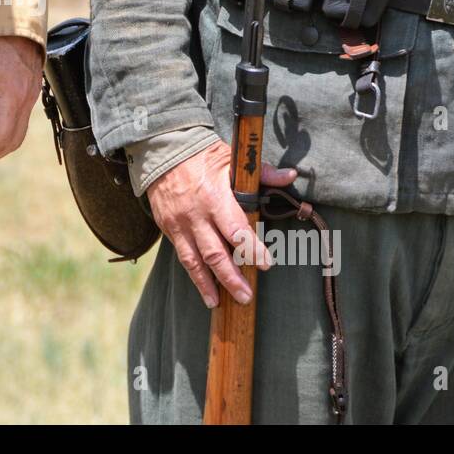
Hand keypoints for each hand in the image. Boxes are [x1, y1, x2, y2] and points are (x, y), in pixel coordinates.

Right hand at [145, 139, 296, 307]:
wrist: (162, 150)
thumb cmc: (203, 155)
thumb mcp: (232, 158)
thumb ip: (262, 172)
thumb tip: (290, 177)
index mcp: (215, 196)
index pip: (236, 229)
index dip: (251, 249)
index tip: (265, 264)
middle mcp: (196, 214)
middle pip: (215, 253)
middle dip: (232, 278)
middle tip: (246, 297)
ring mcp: (180, 223)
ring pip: (196, 261)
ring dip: (210, 284)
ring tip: (221, 303)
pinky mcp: (169, 228)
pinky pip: (184, 256)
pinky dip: (194, 277)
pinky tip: (206, 293)